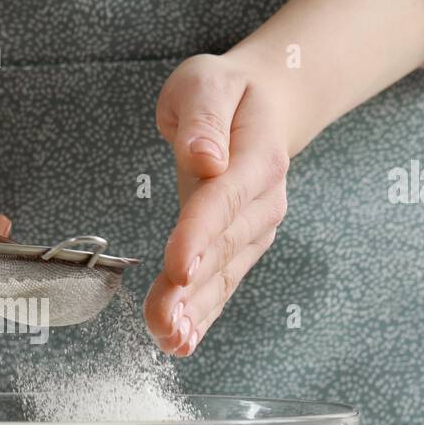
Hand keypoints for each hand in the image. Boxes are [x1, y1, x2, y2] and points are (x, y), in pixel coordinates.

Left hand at [146, 53, 290, 355]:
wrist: (263, 106)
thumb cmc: (226, 93)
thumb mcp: (208, 83)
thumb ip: (204, 120)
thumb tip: (204, 158)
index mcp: (256, 157)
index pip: (222, 201)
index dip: (199, 236)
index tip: (176, 267)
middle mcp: (263, 201)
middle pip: (220, 250)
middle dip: (189, 290)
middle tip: (160, 323)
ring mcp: (255, 229)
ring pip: (221, 276)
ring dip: (193, 313)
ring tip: (167, 341)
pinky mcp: (241, 248)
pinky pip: (221, 285)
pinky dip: (201, 316)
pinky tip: (179, 341)